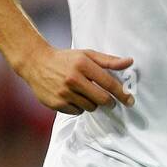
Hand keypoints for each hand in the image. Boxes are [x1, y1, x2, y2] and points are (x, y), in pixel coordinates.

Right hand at [18, 42, 134, 114]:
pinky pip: (77, 112)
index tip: (130, 100)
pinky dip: (79, 107)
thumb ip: (109, 60)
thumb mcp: (87, 54)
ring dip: (92, 103)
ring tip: (84, 93)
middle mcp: (73, 79)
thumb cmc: (65, 59)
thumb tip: (129, 62)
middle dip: (109, 102)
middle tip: (110, 101)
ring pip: (90, 107)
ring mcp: (63, 93)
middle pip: (101, 99)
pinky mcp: (56, 103)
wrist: (36, 63)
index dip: (121, 93)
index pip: (108, 82)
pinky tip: (73, 97)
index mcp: (82, 64)